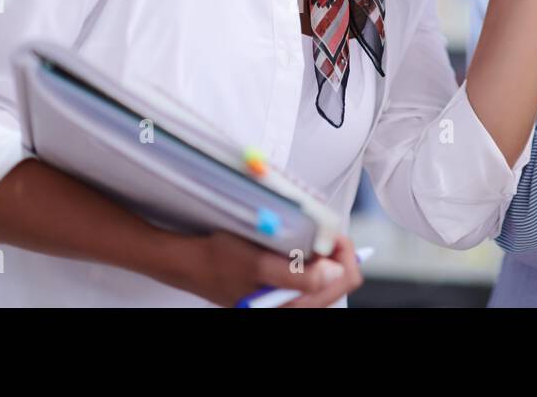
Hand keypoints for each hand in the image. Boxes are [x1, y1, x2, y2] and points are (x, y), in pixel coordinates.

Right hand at [171, 231, 362, 307]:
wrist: (193, 262)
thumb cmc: (221, 262)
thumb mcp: (259, 263)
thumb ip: (298, 274)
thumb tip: (333, 272)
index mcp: (293, 305)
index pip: (344, 281)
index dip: (343, 253)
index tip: (331, 233)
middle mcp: (294, 304)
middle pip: (339, 279)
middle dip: (334, 252)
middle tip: (320, 231)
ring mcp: (289, 296)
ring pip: (326, 275)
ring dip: (322, 253)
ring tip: (307, 237)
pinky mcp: (283, 287)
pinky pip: (310, 272)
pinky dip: (310, 256)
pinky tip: (297, 246)